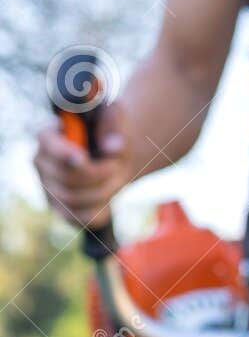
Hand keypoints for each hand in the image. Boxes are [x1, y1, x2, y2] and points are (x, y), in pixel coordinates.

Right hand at [34, 101, 132, 227]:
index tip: (82, 158)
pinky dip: (102, 208)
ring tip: (116, 176)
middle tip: (117, 164)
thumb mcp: (114, 120)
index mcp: (50, 136)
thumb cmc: (109, 134)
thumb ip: (114, 125)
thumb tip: (115, 146)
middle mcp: (42, 162)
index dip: (61, 153)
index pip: (46, 144)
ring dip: (104, 190)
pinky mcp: (61, 210)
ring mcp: (48, 188)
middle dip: (98, 173)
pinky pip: (82, 217)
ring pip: (74, 199)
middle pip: (65, 176)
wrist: (114, 157)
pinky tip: (109, 193)